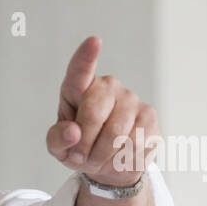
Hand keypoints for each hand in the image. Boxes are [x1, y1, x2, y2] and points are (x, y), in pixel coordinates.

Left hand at [45, 36, 159, 186]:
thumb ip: (57, 139)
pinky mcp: (149, 116)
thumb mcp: (58, 147)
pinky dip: (121, 159)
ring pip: (116, 132)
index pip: (80, 71)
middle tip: (79, 157)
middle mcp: (107, 87)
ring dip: (101, 155)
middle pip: (94, 113)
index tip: (94, 41)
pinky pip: (134, 142)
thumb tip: (73, 132)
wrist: (109, 164)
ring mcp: (131, 99)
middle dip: (83, 143)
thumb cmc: (79, 148)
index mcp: (78, 89)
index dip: (87, 57)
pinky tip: (117, 156)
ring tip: (96, 159)